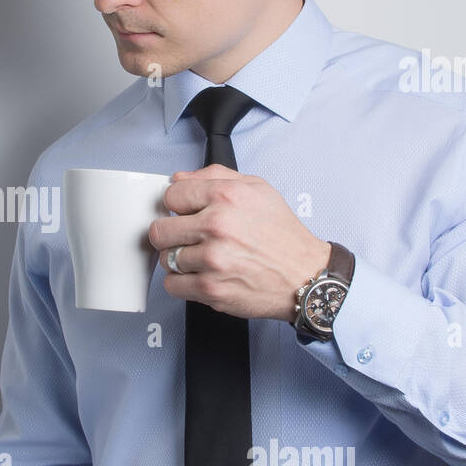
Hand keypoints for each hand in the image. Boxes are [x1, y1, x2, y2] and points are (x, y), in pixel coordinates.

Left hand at [149, 165, 329, 321]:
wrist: (305, 276)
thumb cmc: (282, 234)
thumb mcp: (257, 189)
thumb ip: (214, 176)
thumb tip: (178, 178)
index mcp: (226, 196)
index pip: (170, 195)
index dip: (177, 205)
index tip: (186, 214)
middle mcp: (217, 225)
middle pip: (160, 230)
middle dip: (172, 234)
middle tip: (189, 238)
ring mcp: (212, 259)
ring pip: (166, 259)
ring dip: (180, 260)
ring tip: (203, 258)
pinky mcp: (211, 289)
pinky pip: (172, 285)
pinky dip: (183, 283)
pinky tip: (202, 275)